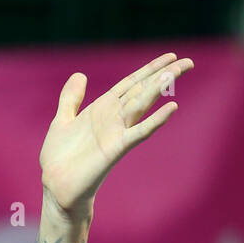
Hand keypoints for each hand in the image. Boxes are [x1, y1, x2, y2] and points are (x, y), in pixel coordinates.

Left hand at [39, 52, 192, 220]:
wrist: (55, 186)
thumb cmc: (59, 158)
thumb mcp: (62, 121)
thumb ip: (71, 98)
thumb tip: (80, 74)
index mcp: (102, 109)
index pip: (131, 83)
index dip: (150, 69)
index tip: (170, 56)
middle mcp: (113, 118)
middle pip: (143, 91)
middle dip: (164, 75)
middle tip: (188, 61)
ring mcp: (117, 133)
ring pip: (143, 104)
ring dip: (160, 89)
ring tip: (178, 72)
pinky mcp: (115, 149)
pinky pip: (139, 132)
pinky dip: (155, 120)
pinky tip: (172, 107)